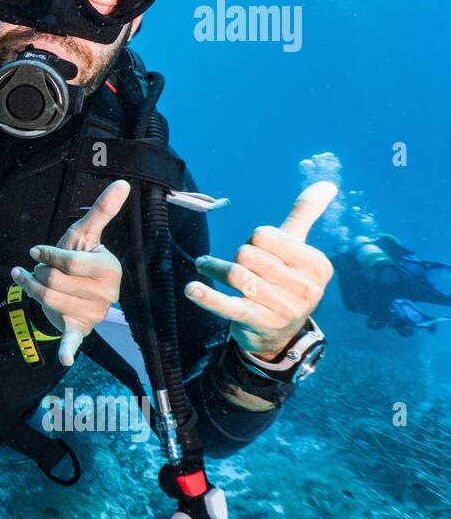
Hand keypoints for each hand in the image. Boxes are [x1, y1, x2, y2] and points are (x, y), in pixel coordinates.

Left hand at [11, 179, 130, 366]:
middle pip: (54, 281)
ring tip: (30, 281)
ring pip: (47, 299)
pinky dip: (68, 350)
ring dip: (31, 288)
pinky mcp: (79, 330)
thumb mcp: (86, 234)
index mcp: (109, 269)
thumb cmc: (80, 259)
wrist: (75, 292)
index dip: (47, 254)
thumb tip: (122, 182)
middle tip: (42, 269)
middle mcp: (106, 295)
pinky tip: (64, 359)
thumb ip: (102, 210)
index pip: (68, 261)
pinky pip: (73, 340)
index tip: (36, 250)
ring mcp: (93, 314)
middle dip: (39, 271)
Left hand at [185, 181, 336, 359]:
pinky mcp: (259, 323)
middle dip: (238, 255)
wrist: (280, 333)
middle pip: (248, 254)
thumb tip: (327, 184)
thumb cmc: (286, 279)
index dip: (256, 239)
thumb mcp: (298, 247)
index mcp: (318, 265)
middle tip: (240, 265)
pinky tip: (192, 289)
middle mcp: (306, 288)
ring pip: (236, 275)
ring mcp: (283, 308)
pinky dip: (208, 297)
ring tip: (204, 265)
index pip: (266, 235)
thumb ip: (305, 215)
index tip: (261, 251)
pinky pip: (228, 306)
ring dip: (214, 267)